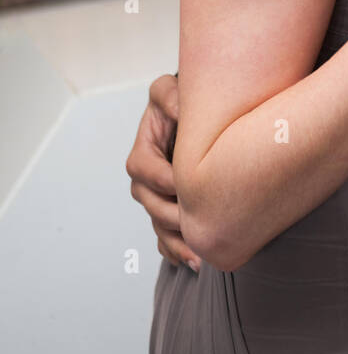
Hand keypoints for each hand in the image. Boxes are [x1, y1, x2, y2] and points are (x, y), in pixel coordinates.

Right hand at [126, 73, 200, 271]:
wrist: (195, 117)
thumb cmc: (181, 101)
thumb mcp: (169, 90)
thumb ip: (170, 96)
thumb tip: (178, 108)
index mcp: (142, 152)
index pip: (143, 170)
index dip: (163, 179)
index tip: (186, 185)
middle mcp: (146, 180)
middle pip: (151, 204)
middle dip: (171, 217)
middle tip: (197, 225)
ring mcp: (156, 199)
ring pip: (159, 226)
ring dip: (177, 243)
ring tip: (199, 257)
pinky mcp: (169, 212)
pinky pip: (166, 239)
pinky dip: (177, 252)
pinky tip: (193, 263)